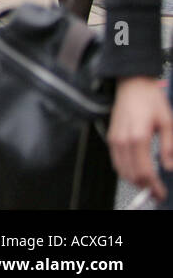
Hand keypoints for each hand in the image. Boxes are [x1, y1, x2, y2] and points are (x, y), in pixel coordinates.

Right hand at [108, 77, 172, 201]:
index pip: (145, 171)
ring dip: (134, 180)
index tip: (161, 192)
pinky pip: (116, 161)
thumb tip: (169, 166)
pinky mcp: (111, 137)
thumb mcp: (168, 122)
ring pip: (121, 170)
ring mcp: (114, 139)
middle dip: (144, 187)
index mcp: (139, 137)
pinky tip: (137, 171)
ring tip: (148, 183)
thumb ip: (169, 146)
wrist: (132, 84)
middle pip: (132, 174)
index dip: (154, 186)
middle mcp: (123, 141)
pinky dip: (126, 170)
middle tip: (156, 191)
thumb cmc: (150, 100)